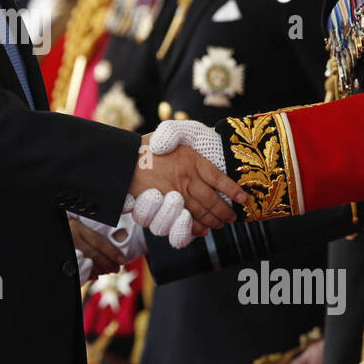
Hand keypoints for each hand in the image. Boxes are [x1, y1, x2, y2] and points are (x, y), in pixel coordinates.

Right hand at [68, 216, 127, 279]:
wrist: (50, 225)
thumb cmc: (65, 220)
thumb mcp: (77, 219)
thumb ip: (92, 227)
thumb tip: (118, 236)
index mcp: (76, 227)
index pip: (99, 242)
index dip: (113, 253)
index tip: (123, 260)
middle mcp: (70, 238)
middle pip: (94, 255)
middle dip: (108, 264)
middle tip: (117, 269)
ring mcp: (66, 249)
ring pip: (86, 263)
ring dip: (99, 269)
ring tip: (108, 271)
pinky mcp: (62, 258)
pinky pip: (77, 269)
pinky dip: (87, 273)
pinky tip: (95, 275)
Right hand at [127, 134, 243, 237]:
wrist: (121, 162)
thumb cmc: (147, 147)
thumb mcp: (168, 132)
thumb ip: (178, 133)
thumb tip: (194, 142)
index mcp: (189, 159)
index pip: (217, 177)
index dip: (232, 189)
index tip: (242, 198)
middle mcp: (184, 179)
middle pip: (212, 200)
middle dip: (225, 211)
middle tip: (232, 217)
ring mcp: (173, 195)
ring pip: (200, 213)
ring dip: (214, 221)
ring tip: (222, 224)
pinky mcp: (162, 209)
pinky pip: (181, 223)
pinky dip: (193, 229)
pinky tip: (201, 230)